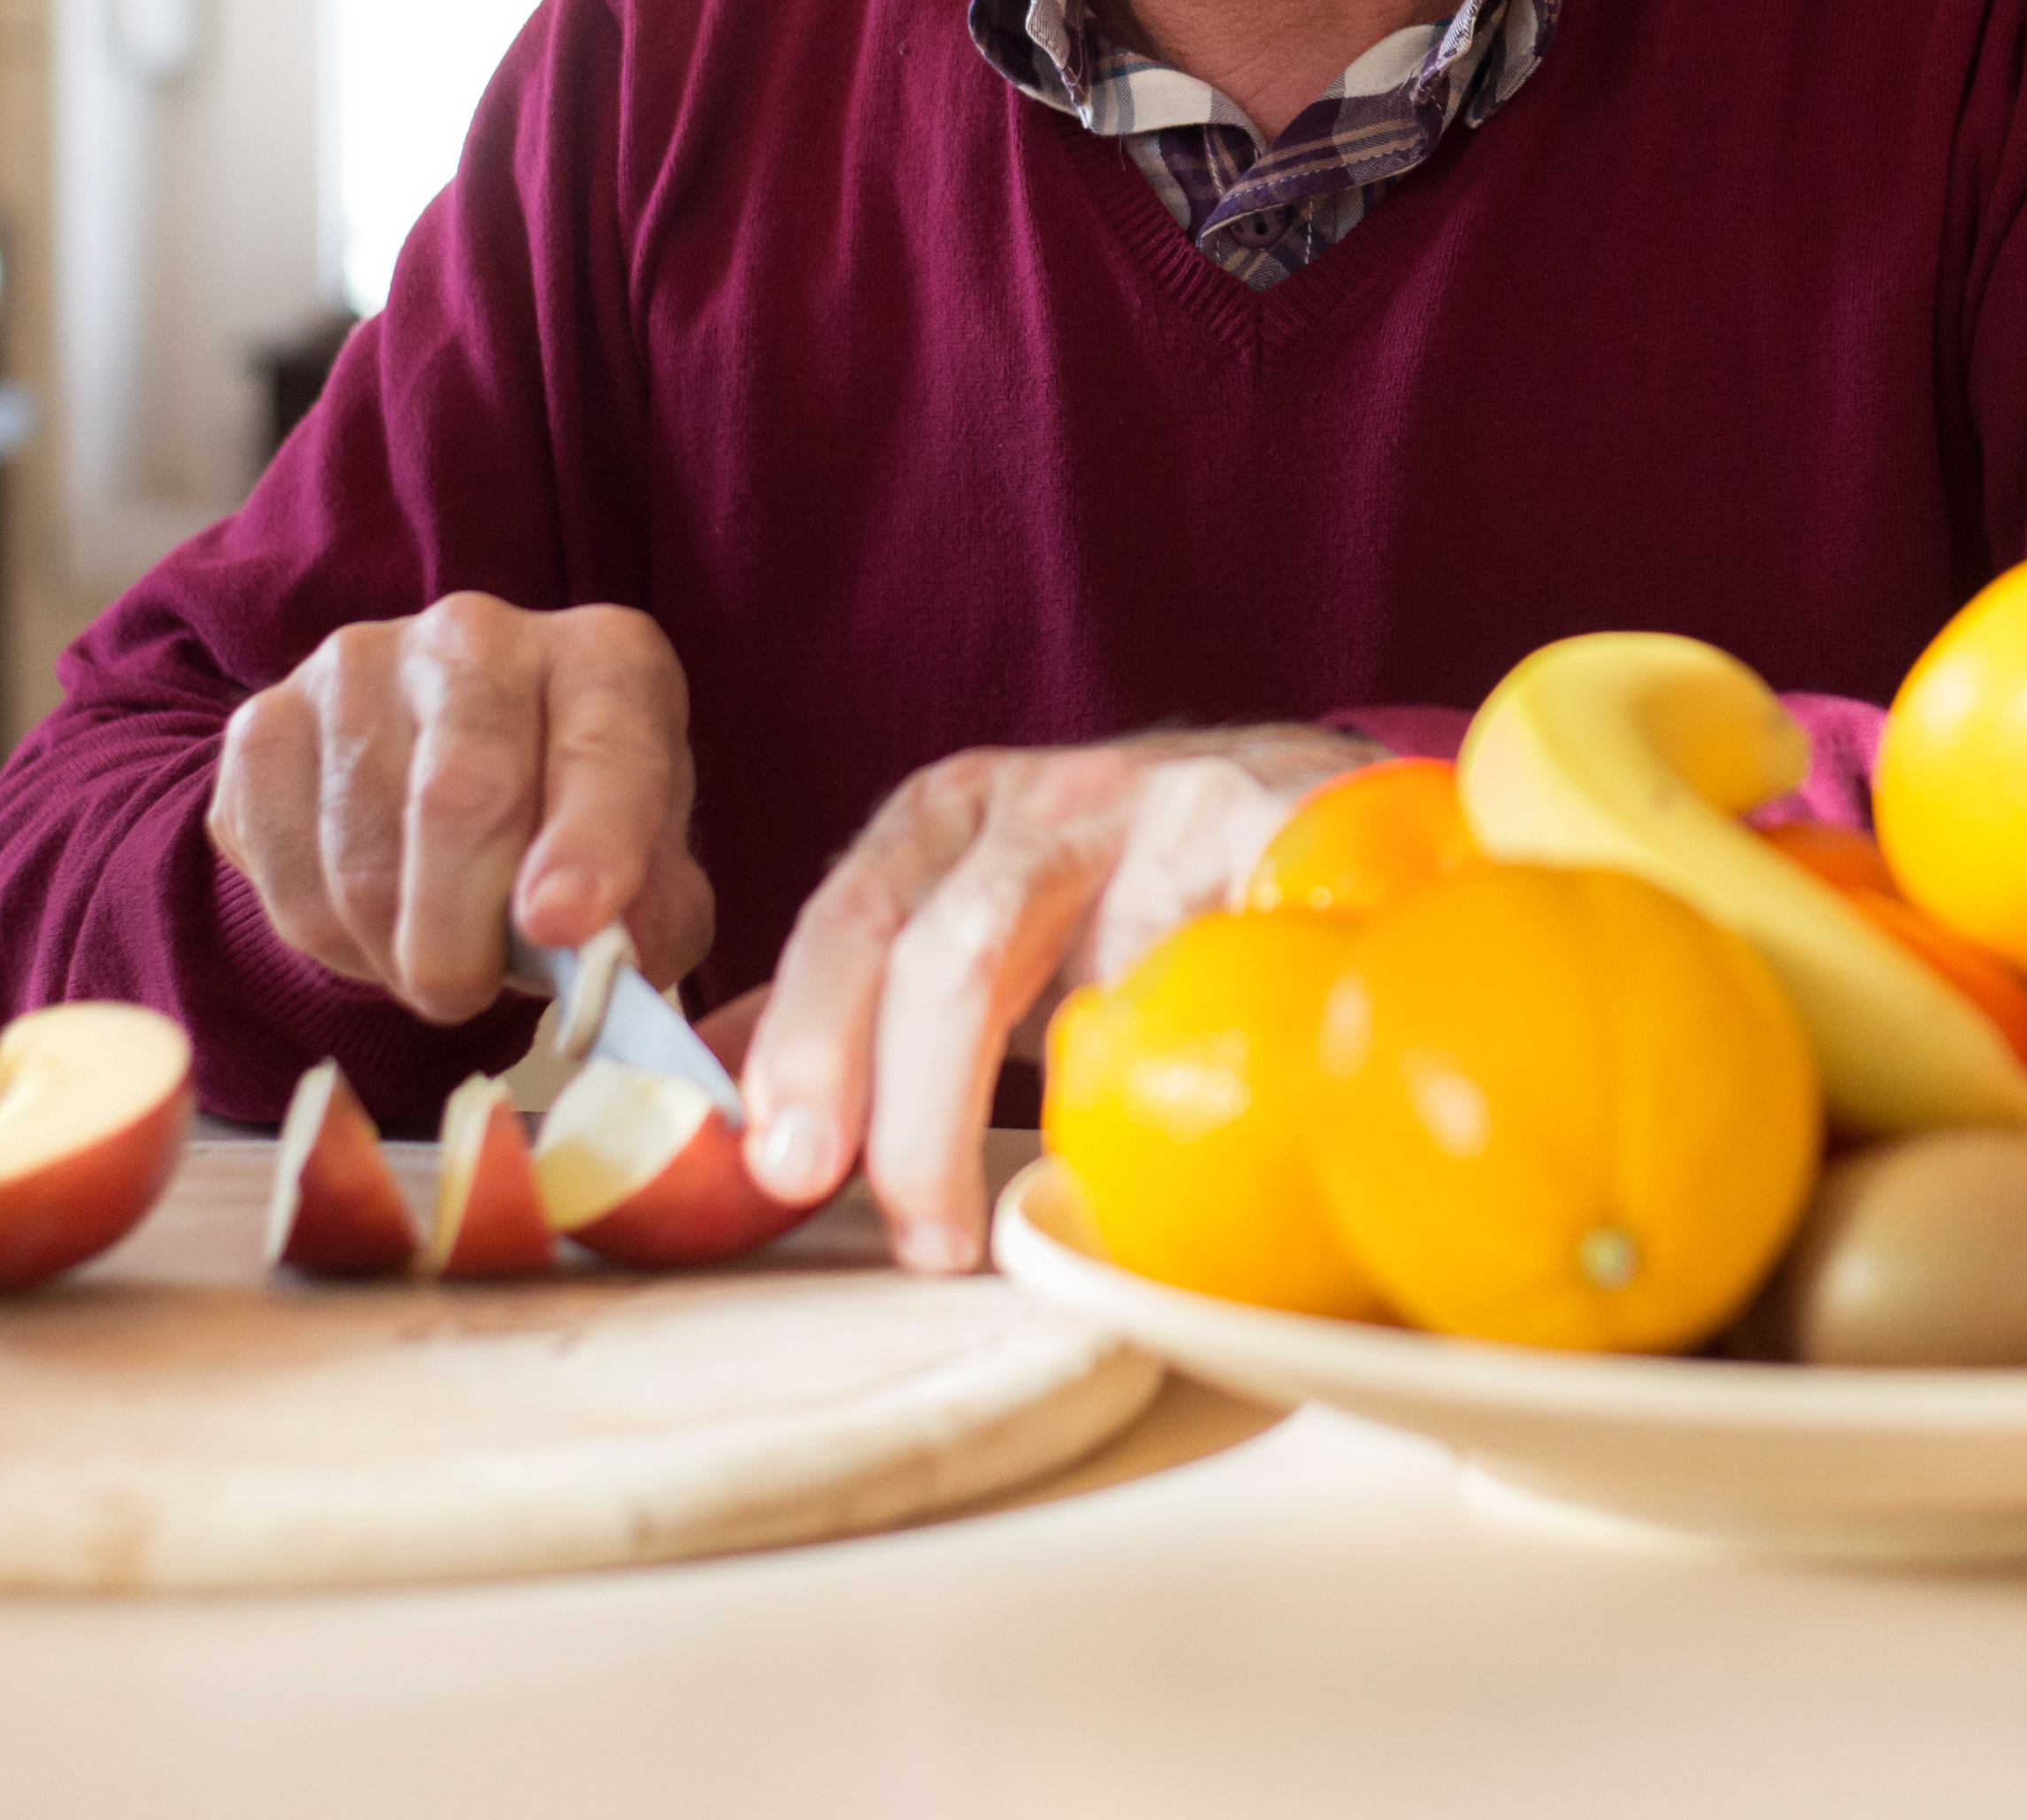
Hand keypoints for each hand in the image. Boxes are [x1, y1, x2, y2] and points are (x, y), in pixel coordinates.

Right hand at [206, 594, 714, 1024]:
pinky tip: (369, 921)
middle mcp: (478, 636)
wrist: (436, 777)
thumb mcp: (646, 876)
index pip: (606, 745)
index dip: (589, 841)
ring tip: (430, 954)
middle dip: (462, 935)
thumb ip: (650, 918)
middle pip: (459, 796)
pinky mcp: (264, 722)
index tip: (561, 923)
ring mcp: (358, 667)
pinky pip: (284, 874)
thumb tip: (609, 962)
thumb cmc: (562, 833)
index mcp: (603, 659)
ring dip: (394, 952)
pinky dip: (328, 940)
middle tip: (468, 993)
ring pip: (361, 859)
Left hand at [741, 728, 1376, 1272]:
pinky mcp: (1285, 829)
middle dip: (903, 1100)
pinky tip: (1188, 1138)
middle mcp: (1051, 798)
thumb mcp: (982, 926)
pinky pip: (1226, 958)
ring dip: (1037, 1116)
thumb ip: (864, 1011)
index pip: (852, 920)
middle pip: (952, 943)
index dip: (809, 1043)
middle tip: (903, 1226)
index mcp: (952, 817)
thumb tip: (709, 1103)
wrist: (1316, 810)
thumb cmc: (1129, 895)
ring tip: (1011, 1229)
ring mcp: (1174, 807)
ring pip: (1097, 967)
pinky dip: (1198, 1056)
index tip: (784, 1166)